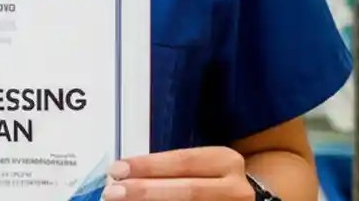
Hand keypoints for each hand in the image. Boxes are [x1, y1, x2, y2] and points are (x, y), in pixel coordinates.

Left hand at [103, 147, 253, 200]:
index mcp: (225, 161)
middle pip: (188, 190)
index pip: (183, 162)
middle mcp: (235, 188)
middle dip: (146, 191)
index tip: (117, 169)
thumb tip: (125, 175)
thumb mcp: (201, 165)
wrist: (246, 199)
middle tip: (112, 192)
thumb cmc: (213, 178)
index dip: (148, 166)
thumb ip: (170, 169)